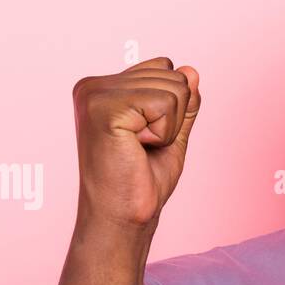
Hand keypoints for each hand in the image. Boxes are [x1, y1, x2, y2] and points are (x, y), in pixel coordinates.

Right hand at [72, 56, 201, 229]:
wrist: (122, 218)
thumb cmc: (140, 181)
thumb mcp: (171, 134)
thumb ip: (182, 103)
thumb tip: (191, 71)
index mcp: (103, 86)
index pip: (164, 66)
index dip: (171, 106)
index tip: (145, 137)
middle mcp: (93, 85)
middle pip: (172, 74)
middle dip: (173, 117)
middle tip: (143, 147)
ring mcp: (95, 94)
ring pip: (173, 88)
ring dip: (168, 127)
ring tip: (138, 148)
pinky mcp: (103, 108)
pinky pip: (165, 104)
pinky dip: (163, 133)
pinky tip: (137, 148)